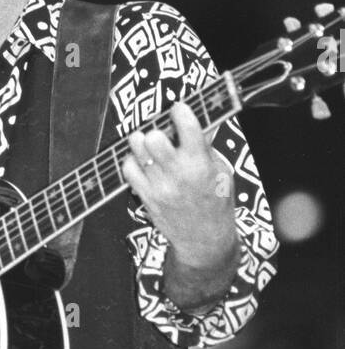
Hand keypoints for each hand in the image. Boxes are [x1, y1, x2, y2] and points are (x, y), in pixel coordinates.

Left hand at [121, 102, 237, 269]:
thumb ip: (205, 147)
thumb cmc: (216, 202)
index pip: (186, 125)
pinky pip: (127, 168)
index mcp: (201, 164)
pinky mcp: (145, 196)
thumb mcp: (221, 171)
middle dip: (158, 129)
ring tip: (151, 146)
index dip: (180, 111)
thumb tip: (196, 120)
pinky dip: (132, 161)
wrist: (204, 240)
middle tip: (163, 134)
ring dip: (142, 142)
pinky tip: (143, 163)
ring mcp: (159, 186)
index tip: (179, 109)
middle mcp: (178, 174)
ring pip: (137, 148)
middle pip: (153, 136)